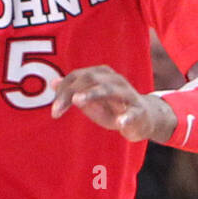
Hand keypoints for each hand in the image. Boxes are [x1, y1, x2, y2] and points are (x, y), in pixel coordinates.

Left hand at [51, 66, 175, 142]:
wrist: (143, 119)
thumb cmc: (113, 109)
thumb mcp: (91, 101)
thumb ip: (74, 92)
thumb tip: (53, 83)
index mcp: (102, 75)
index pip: (78, 76)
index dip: (63, 90)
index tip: (54, 110)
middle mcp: (115, 80)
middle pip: (89, 79)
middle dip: (70, 93)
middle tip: (55, 111)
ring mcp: (128, 94)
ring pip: (109, 90)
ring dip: (92, 95)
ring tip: (78, 101)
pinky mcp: (139, 112)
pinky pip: (133, 113)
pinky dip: (126, 117)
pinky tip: (120, 122)